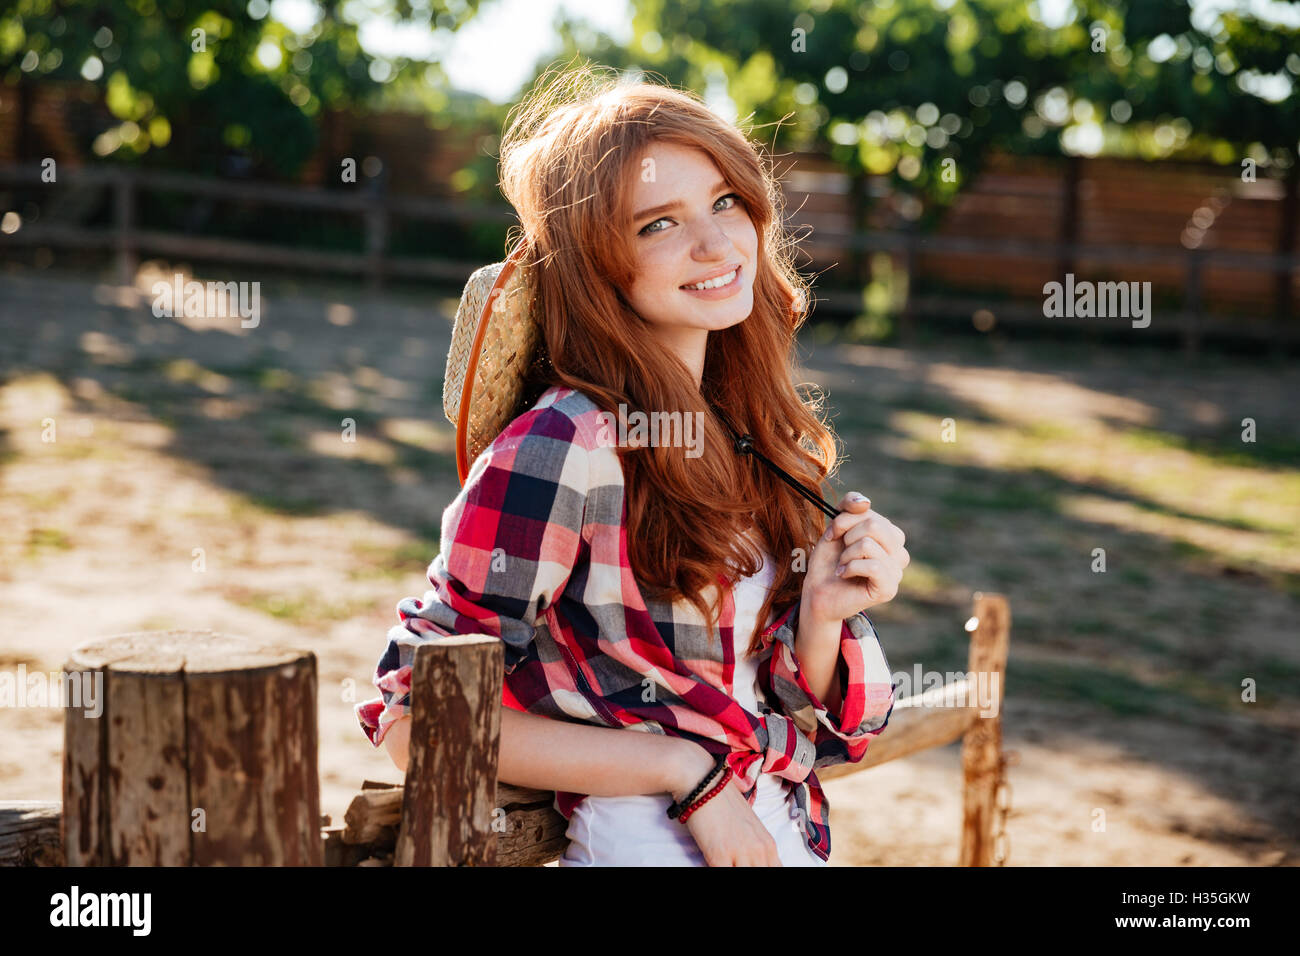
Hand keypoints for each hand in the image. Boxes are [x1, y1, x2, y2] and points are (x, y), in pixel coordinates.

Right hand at [668, 743, 781, 865]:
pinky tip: (711, 863)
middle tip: (733, 863)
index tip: (746, 865)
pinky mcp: (719, 855)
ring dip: (732, 869)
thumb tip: (750, 859)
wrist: (701, 779)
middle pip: (760, 873)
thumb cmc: (721, 797)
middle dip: (745, 870)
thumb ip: (754, 844)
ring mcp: (740, 853)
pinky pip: (722, 874)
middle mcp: (759, 850)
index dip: (762, 870)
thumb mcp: (748, 823)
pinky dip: (714, 870)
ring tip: (724, 862)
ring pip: (743, 875)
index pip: (775, 871)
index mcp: (768, 843)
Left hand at [803, 492, 908, 622]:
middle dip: (846, 537)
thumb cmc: (829, 560)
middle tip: (840, 553)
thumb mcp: (837, 526)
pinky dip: (850, 567)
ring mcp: (896, 571)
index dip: (844, 521)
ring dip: (846, 555)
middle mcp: (899, 552)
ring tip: (842, 566)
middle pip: (873, 525)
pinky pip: (873, 566)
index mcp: (890, 535)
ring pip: (869, 545)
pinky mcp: (889, 589)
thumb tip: (865, 502)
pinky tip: (844, 574)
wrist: (817, 591)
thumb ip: (850, 506)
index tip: (833, 534)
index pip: (869, 512)